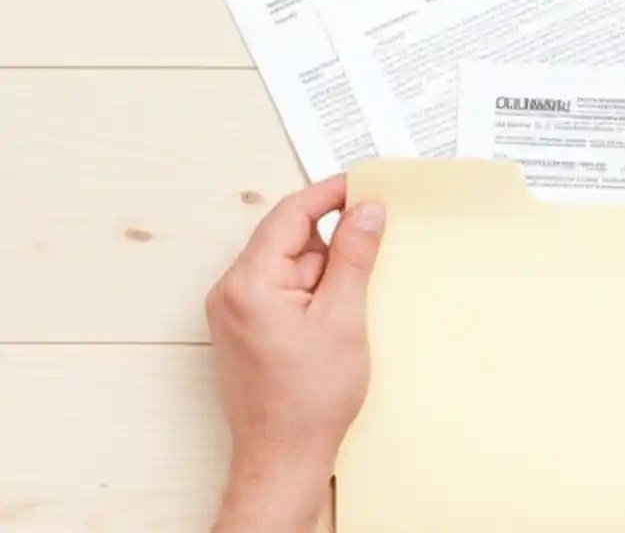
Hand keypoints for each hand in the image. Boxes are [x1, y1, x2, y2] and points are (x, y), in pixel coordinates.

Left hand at [206, 175, 385, 532]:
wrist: (283, 457)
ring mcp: (235, 310)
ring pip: (291, 267)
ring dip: (326, 275)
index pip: (290, 215)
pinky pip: (283, 290)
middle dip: (334, 245)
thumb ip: (354, 257)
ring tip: (351, 310)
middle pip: (291, 240)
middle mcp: (232, 291)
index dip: (329, 194)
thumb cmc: (307, 401)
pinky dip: (314, 294)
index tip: (363, 185)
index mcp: (249, 282)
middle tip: (374, 251)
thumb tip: (366, 211)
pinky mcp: (246, 328)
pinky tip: (337, 319)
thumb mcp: (343, 318)